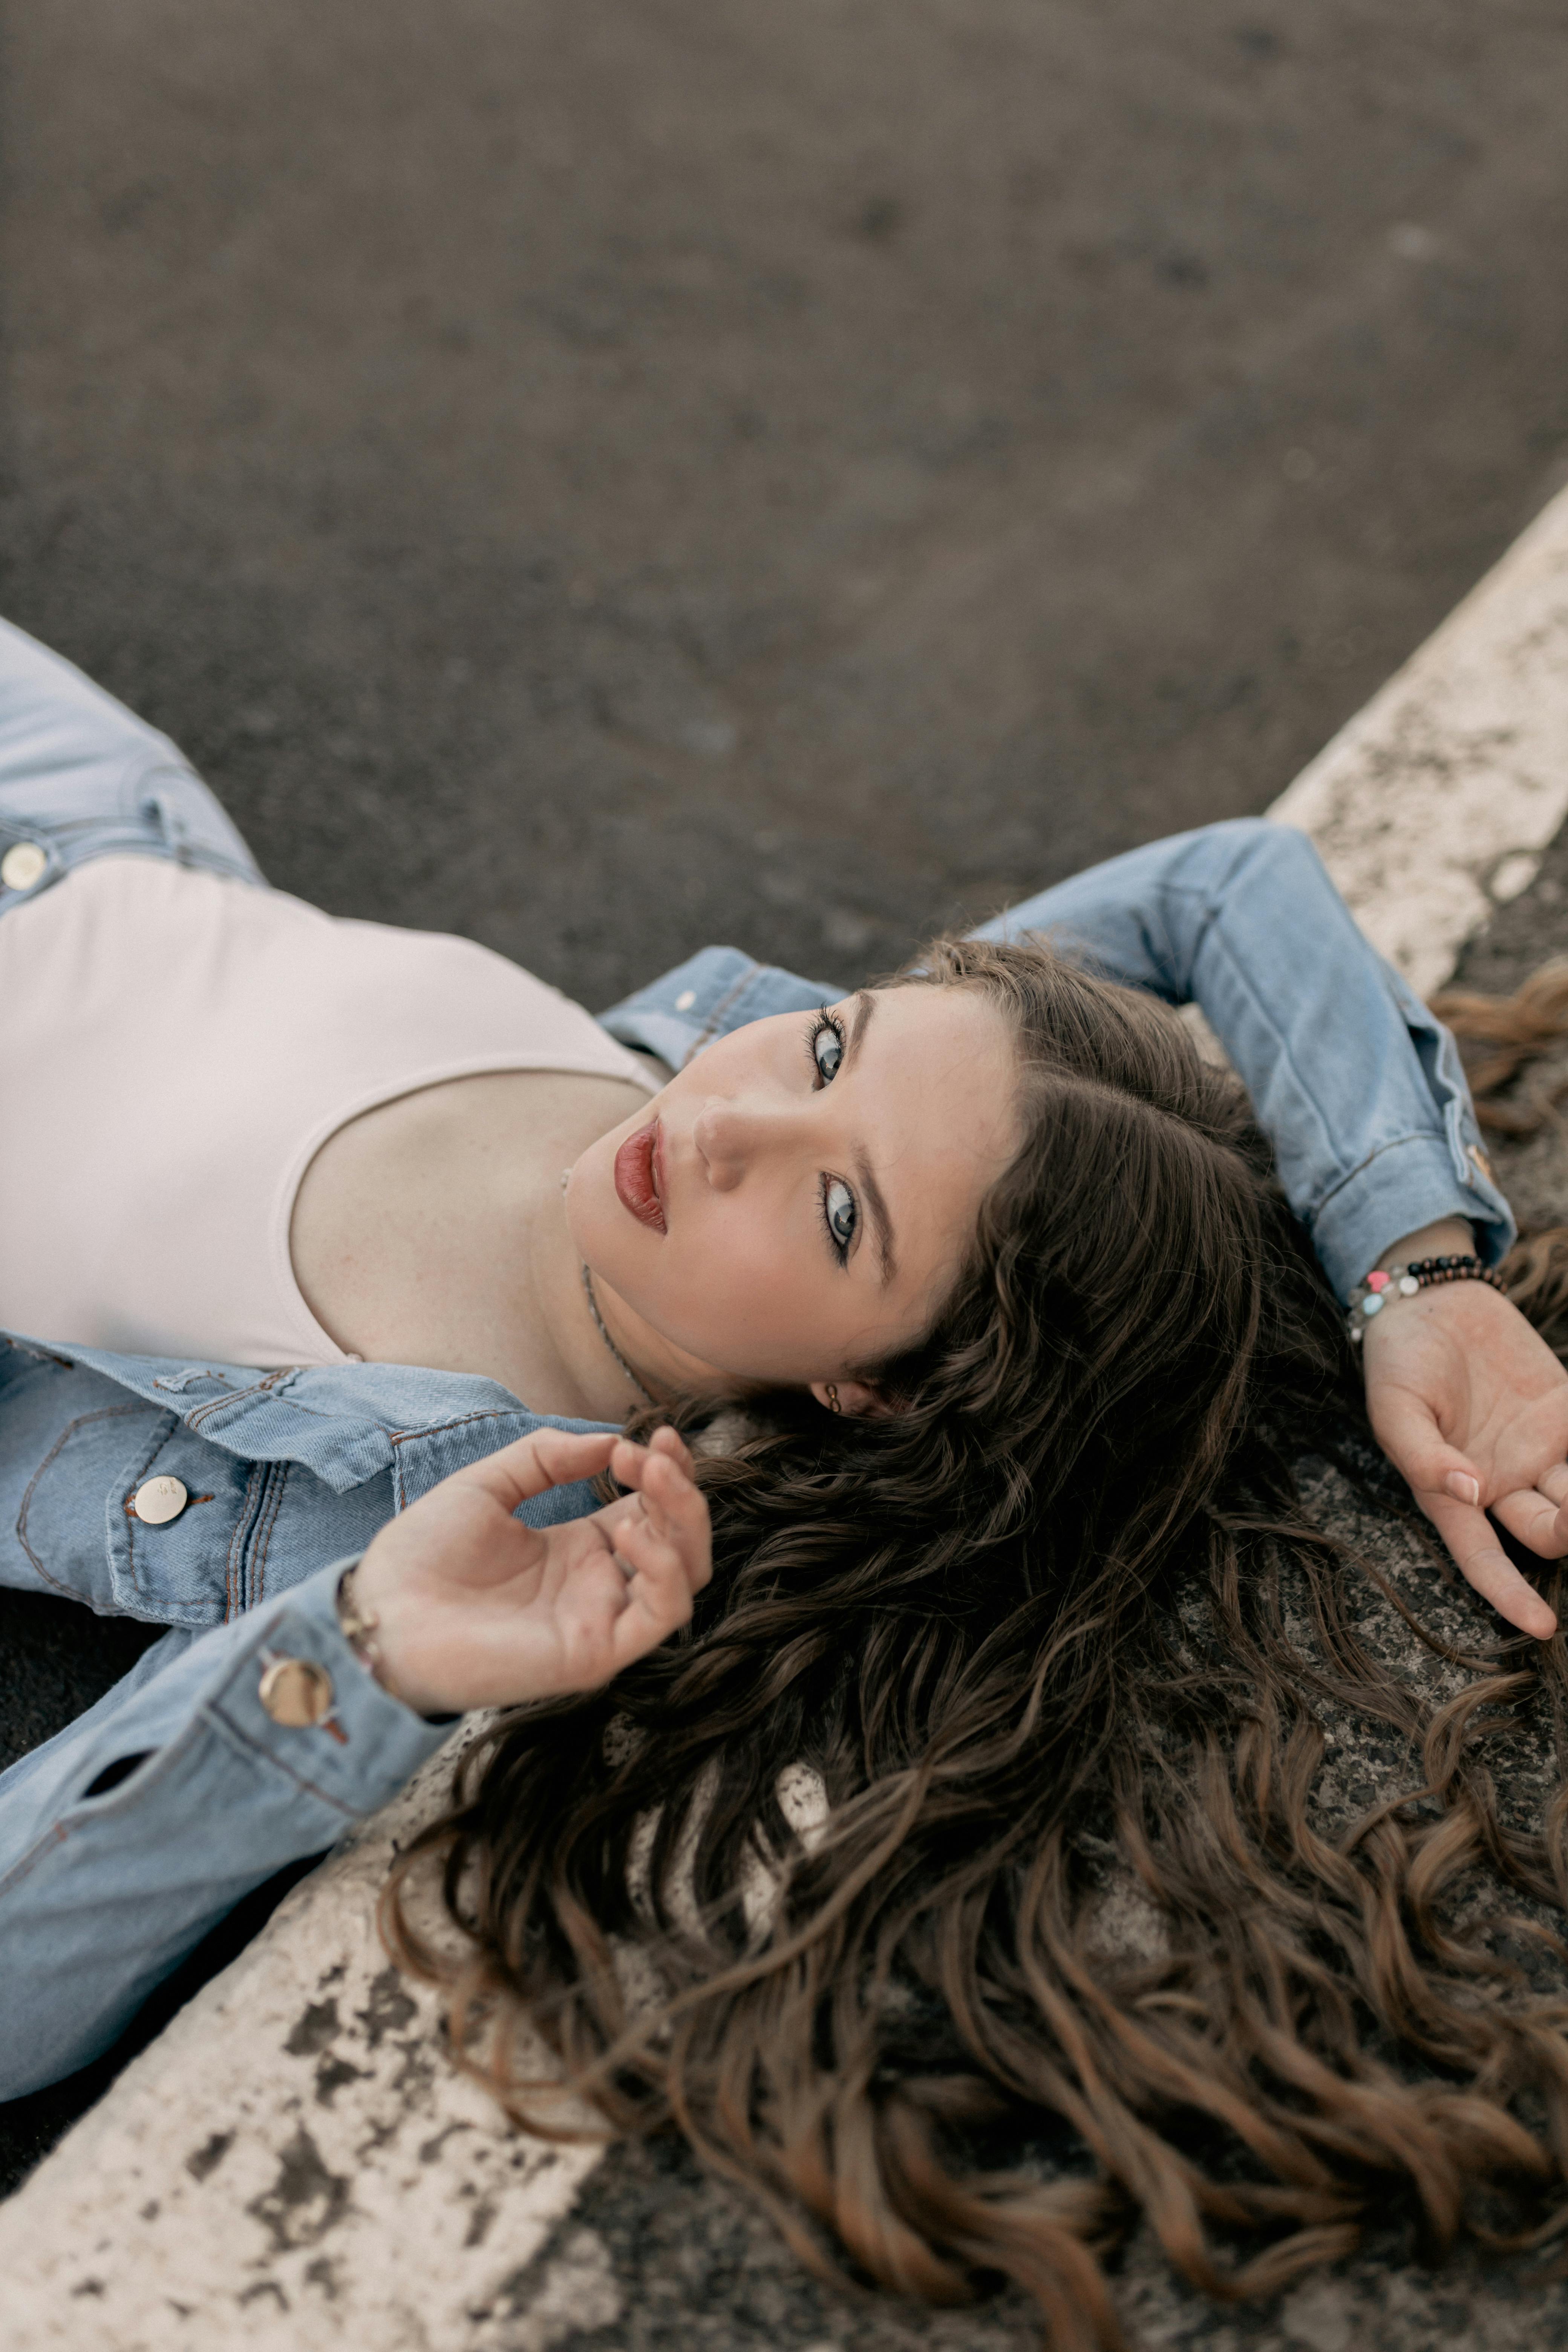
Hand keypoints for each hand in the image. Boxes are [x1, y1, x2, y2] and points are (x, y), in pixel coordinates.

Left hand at [351, 1424, 711, 1715]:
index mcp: (579, 1548)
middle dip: (682, 1489)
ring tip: (650, 1478)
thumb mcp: (486, 1486)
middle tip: (656, 1451)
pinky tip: (630, 1529)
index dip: (663, 1470)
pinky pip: (661, 1615)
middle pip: (681, 1541)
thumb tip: (609, 1440)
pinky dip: (662, 1568)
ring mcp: (601, 1619)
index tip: (649, 1434)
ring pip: (685, 1576)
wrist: (380, 1614)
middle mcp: (599, 1584)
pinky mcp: (595, 1652)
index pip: (653, 1509)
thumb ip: (546, 1458)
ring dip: (684, 1521)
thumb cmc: (421, 1557)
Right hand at [1363, 1268, 1567, 1641]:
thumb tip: (1468, 1492)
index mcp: (1455, 1492)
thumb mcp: (1395, 1407)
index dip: (1511, 1596)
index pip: (1485, 1558)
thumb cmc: (1399, 1361)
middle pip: (1549, 1533)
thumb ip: (1422, 1455)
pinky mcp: (1565, 1413)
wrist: (1433, 1298)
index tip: (1543, 1628)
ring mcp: (1539, 1448)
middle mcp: (1503, 1480)